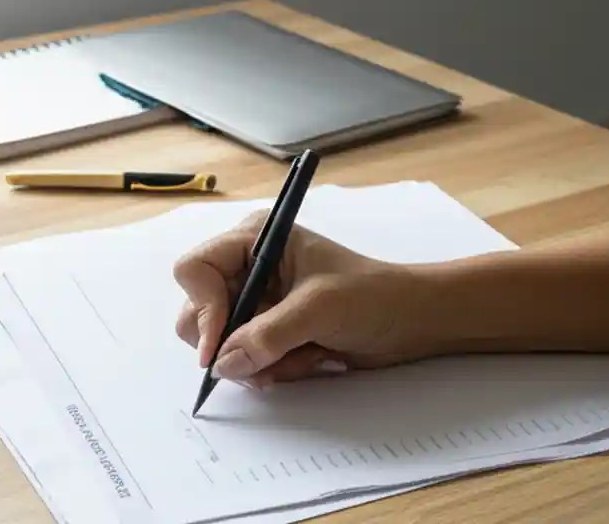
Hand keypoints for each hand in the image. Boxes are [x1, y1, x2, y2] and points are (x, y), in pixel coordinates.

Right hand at [173, 211, 438, 387]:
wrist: (413, 321)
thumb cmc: (373, 296)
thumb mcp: (318, 309)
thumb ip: (267, 335)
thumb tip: (222, 364)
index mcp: (253, 239)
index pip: (195, 270)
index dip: (202, 307)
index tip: (217, 346)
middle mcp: (246, 267)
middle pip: (197, 310)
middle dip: (229, 342)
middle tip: (261, 364)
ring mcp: (255, 301)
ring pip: (220, 343)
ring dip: (257, 360)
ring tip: (302, 358)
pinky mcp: (267, 330)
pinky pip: (244, 359)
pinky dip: (271, 369)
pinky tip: (307, 360)